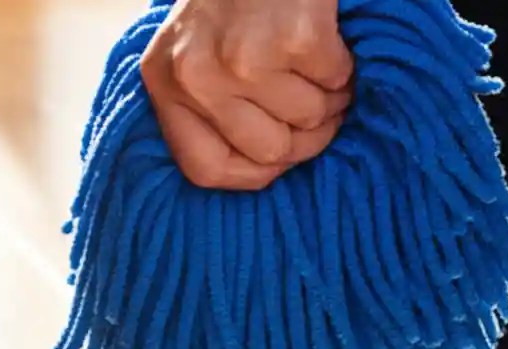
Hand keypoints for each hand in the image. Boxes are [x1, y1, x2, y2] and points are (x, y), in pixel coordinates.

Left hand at [141, 0, 352, 189]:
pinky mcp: (293, 37)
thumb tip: (263, 165)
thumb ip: (205, 106)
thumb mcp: (193, 51)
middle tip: (311, 98)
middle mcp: (195, 75)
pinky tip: (324, 38)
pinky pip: (336, 81)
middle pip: (270, 153)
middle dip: (305, 134)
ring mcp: (242, 57)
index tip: (279, 155)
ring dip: (328, 96)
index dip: (254, 172)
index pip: (205, 169)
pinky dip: (343, 63)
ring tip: (314, 64)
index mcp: (165, 82)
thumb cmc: (234, 0)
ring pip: (310, 120)